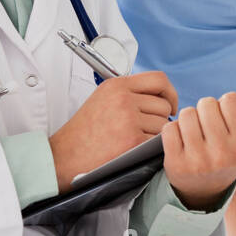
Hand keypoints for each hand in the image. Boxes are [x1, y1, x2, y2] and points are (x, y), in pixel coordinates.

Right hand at [49, 71, 178, 192]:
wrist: (64, 156)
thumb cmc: (84, 132)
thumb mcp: (103, 99)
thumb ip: (130, 93)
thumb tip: (161, 96)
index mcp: (117, 85)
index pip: (159, 79)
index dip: (170, 92)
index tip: (170, 104)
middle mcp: (123, 98)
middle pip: (163, 104)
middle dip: (159, 118)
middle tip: (144, 129)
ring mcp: (128, 119)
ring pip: (163, 124)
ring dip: (154, 134)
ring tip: (132, 139)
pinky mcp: (132, 140)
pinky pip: (157, 141)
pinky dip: (149, 147)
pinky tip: (132, 148)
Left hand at [162, 93, 235, 209]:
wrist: (204, 190)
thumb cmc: (232, 160)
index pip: (231, 101)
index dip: (227, 104)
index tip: (227, 116)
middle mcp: (223, 154)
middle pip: (207, 104)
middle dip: (207, 110)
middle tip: (209, 124)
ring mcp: (198, 160)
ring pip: (187, 114)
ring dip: (190, 119)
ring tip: (196, 131)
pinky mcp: (176, 163)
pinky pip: (170, 128)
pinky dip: (174, 130)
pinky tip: (182, 140)